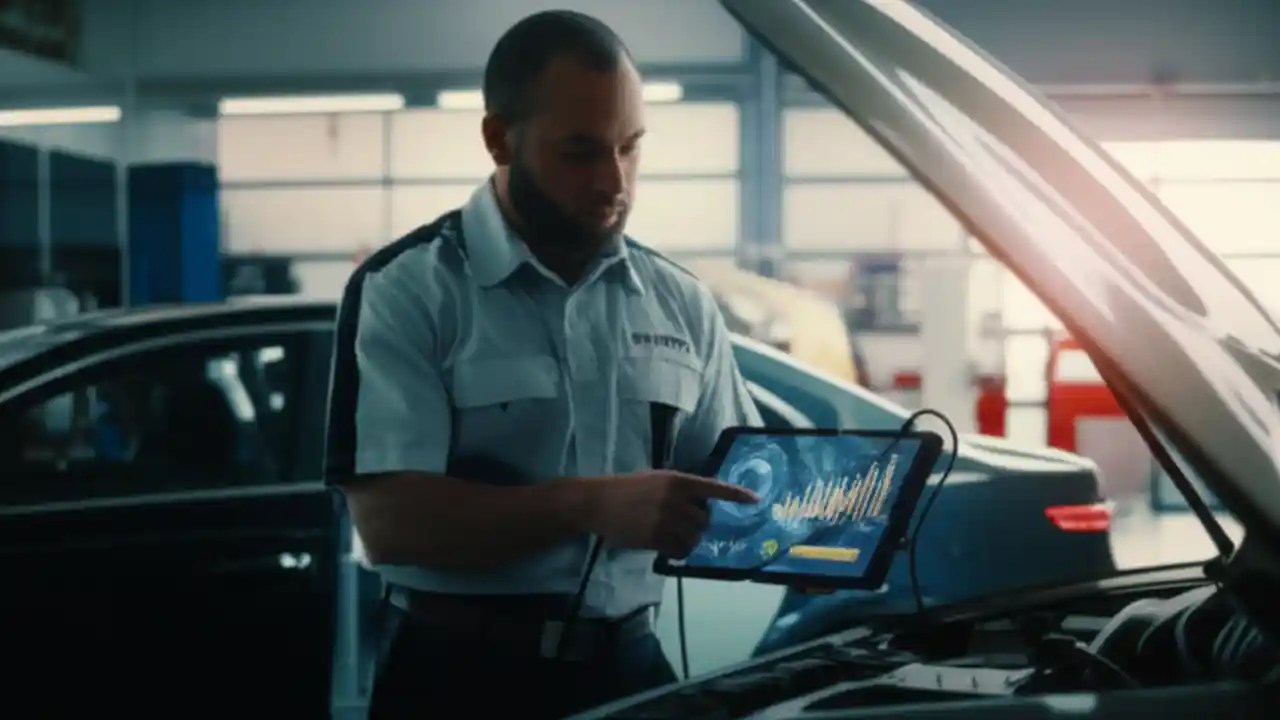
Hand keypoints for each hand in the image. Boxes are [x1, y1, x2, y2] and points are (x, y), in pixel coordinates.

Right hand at [583, 471, 757, 557]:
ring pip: (694, 537)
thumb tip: (703, 506)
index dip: (735, 494)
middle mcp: (675, 498)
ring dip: (689, 541)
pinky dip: (678, 552)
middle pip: (705, 519)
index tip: (754, 501)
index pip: (713, 488)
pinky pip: (679, 550)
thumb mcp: (657, 480)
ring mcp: (665, 519)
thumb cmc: (628, 489)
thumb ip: (680, 490)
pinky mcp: (655, 537)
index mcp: (677, 480)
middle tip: (683, 525)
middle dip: (699, 525)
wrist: (598, 502)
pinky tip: (667, 548)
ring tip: (673, 538)